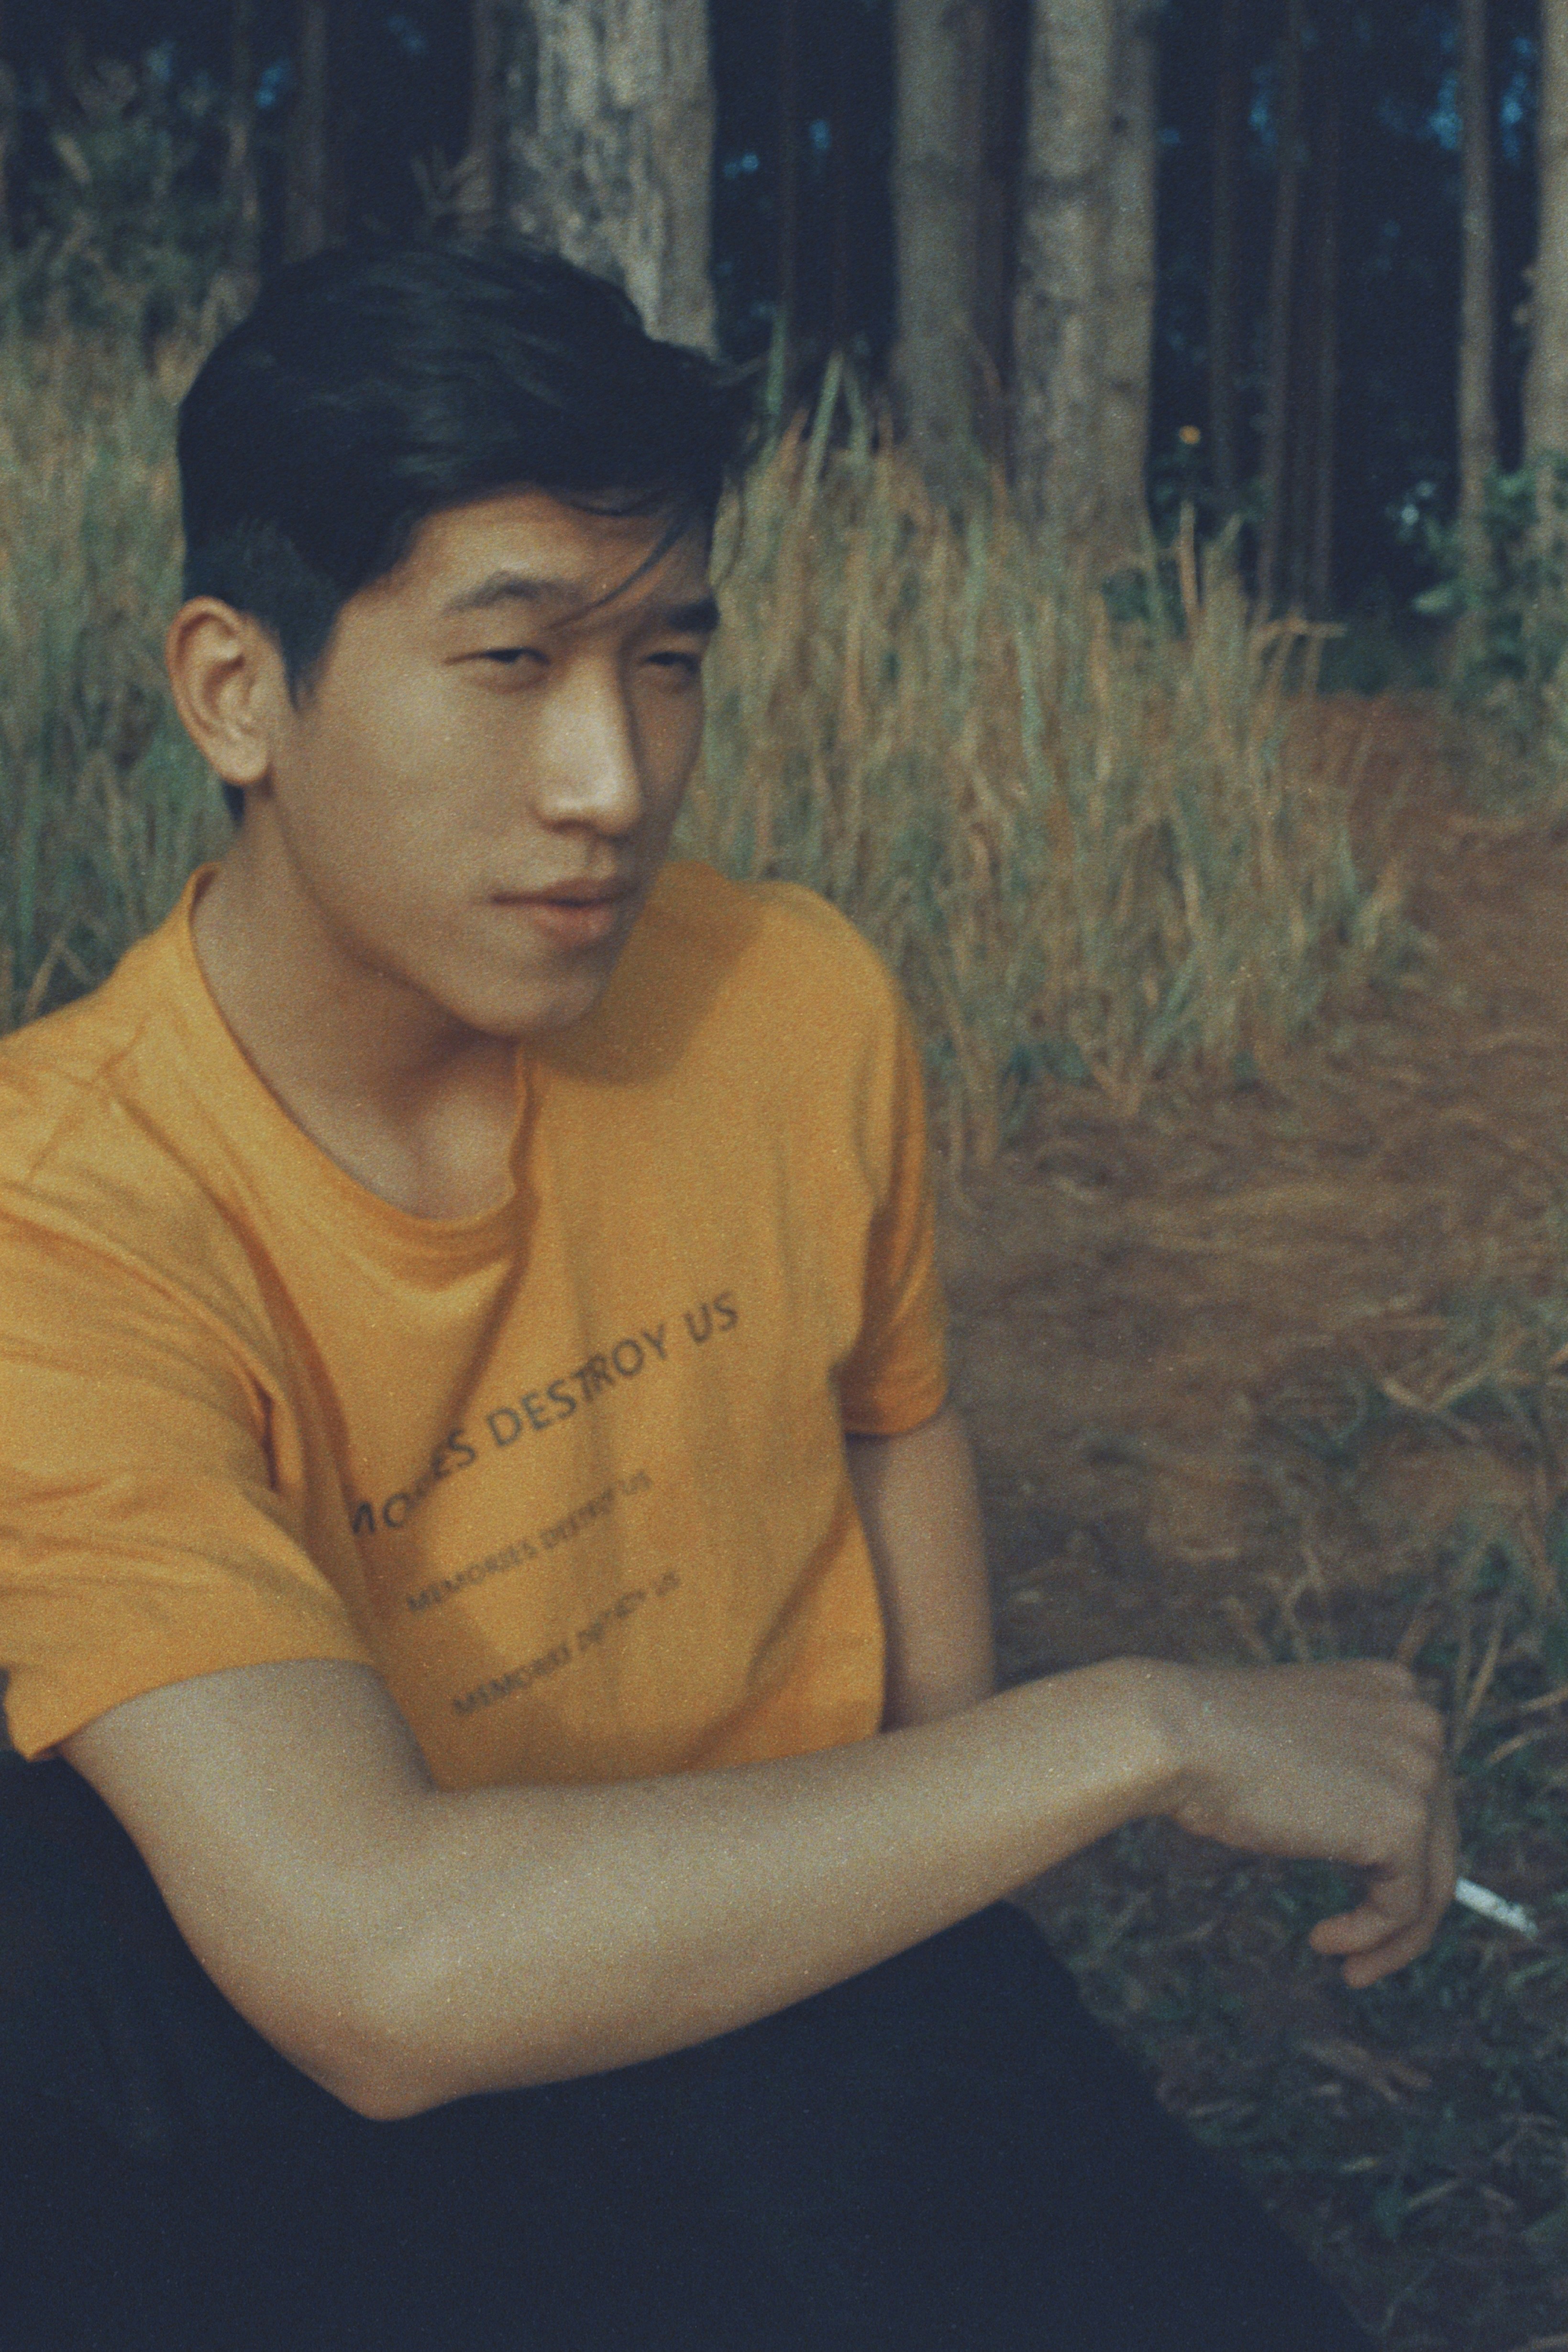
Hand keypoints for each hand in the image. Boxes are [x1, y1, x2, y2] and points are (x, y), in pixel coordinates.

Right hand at [1154, 1659, 1456, 1987]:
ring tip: (1352, 1967)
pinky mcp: (1402, 1821)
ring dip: (1391, 1936)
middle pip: (1438, 1840)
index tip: (1361, 1892)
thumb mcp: (1301, 1743)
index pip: (1423, 1790)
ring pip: (1432, 1882)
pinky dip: (1369, 1936)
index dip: (1399, 1854)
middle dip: (1402, 1905)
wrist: (1179, 1733)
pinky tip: (1325, 1940)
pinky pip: (1403, 1906)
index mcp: (1395, 1691)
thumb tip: (1378, 1844)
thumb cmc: (1213, 1741)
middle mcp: (1422, 1723)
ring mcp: (1420, 1771)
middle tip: (1361, 1950)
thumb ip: (1350, 1772)